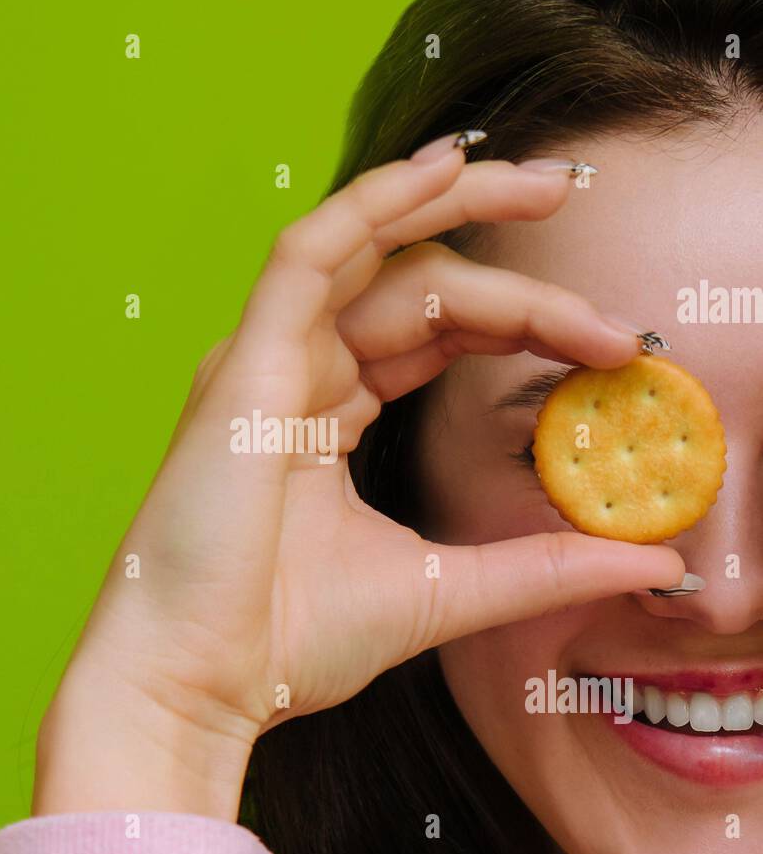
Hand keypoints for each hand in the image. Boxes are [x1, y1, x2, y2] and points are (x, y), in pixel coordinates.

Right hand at [32, 138, 685, 819]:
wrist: (199, 684)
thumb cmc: (286, 642)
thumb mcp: (446, 591)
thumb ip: (545, 566)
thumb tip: (654, 565)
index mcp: (325, 414)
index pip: (434, 334)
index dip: (525, 323)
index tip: (614, 345)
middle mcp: (294, 373)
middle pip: (415, 285)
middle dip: (516, 266)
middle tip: (600, 264)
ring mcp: (264, 361)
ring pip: (375, 257)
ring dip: (462, 209)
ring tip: (553, 185)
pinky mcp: (244, 363)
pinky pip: (308, 253)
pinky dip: (374, 204)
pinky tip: (447, 169)